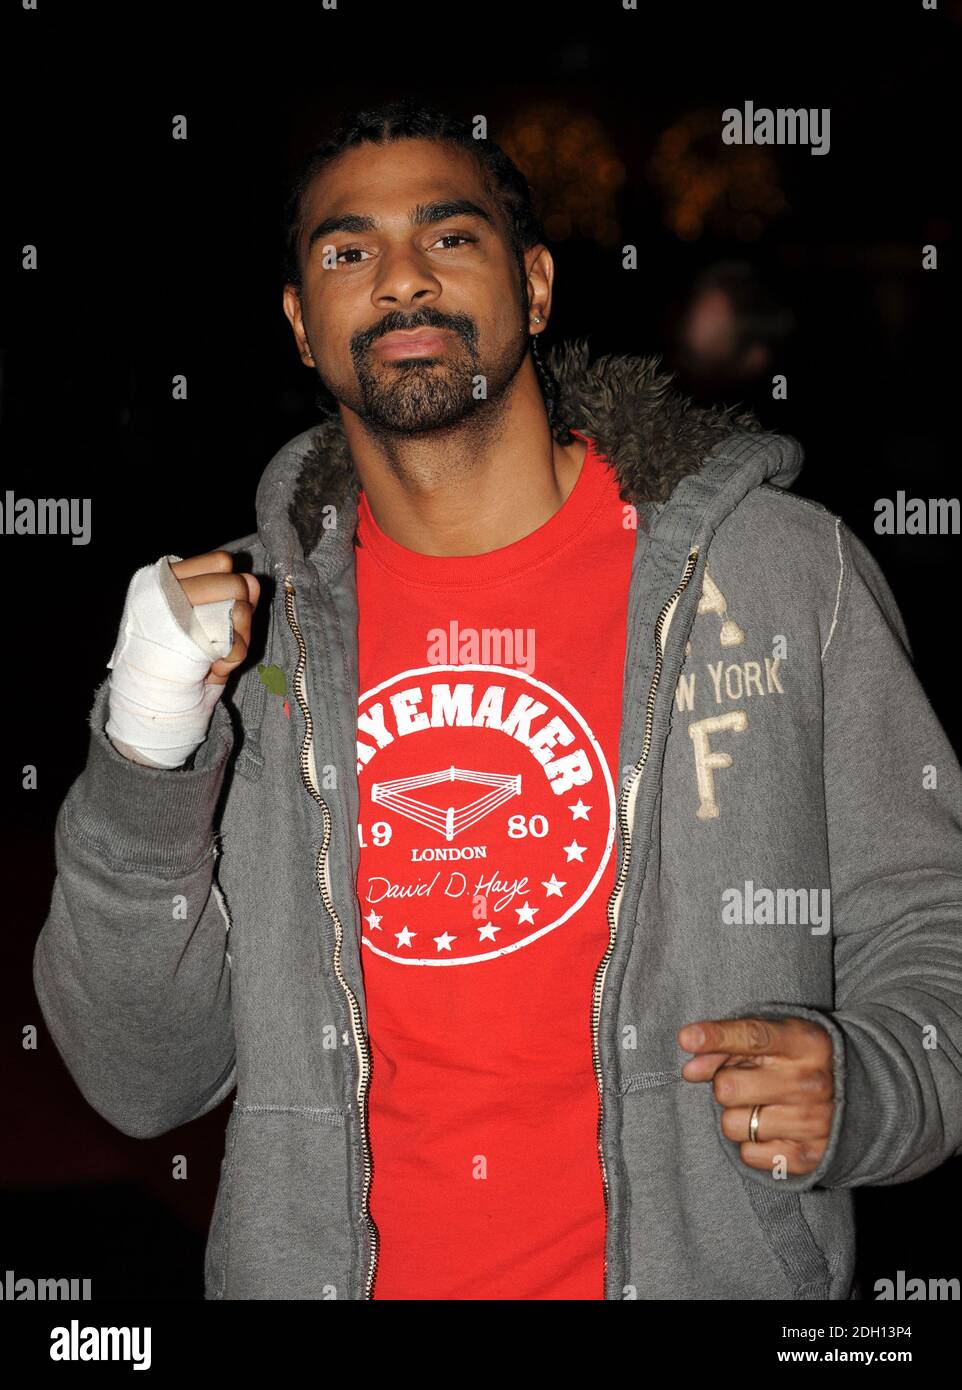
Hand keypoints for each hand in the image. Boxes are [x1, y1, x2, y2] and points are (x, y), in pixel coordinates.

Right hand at [170, 551, 259, 685]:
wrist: (148, 701)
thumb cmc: (176, 661)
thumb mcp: (202, 620)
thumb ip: (228, 596)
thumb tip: (254, 581)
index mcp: (164, 578)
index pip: (221, 562)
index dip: (232, 587)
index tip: (220, 614)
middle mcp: (166, 589)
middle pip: (237, 584)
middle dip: (241, 615)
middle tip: (222, 639)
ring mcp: (175, 613)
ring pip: (241, 610)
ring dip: (239, 639)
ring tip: (216, 655)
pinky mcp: (188, 641)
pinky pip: (236, 642)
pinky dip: (233, 660)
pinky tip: (212, 668)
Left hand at [677, 1016, 833, 1174]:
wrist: (860, 1098)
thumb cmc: (800, 1061)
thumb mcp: (774, 1039)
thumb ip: (727, 1045)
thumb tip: (689, 1071)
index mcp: (805, 1042)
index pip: (753, 1036)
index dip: (716, 1036)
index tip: (686, 1038)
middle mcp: (812, 1082)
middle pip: (728, 1086)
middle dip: (726, 1083)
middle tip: (748, 1082)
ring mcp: (813, 1122)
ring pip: (732, 1123)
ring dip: (738, 1115)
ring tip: (762, 1106)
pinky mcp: (809, 1157)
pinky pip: (747, 1154)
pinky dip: (751, 1143)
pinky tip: (771, 1128)